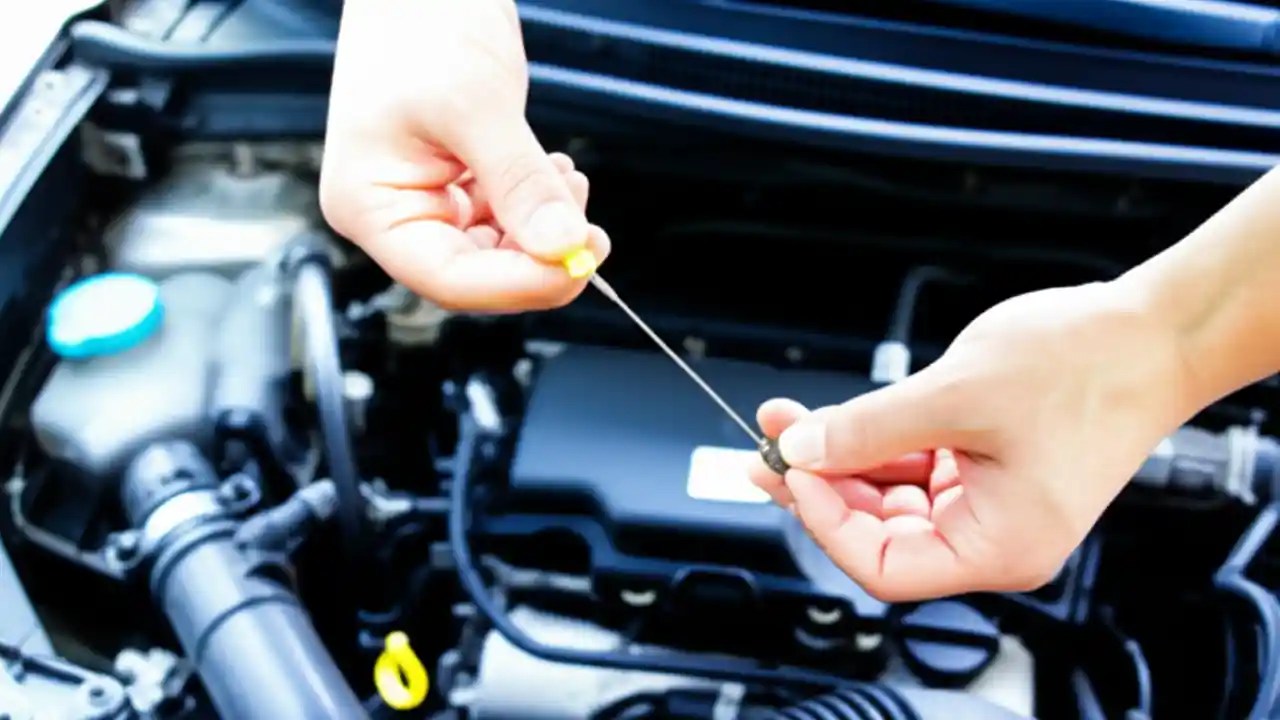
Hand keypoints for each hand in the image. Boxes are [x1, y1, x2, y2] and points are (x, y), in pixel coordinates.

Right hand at [319, 0, 609, 311]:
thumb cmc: (420, 26)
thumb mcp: (476, 106)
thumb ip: (519, 184)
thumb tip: (562, 249)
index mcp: (370, 206)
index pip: (449, 279)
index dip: (519, 284)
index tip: (578, 266)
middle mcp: (395, 213)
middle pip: (477, 275)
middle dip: (539, 258)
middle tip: (591, 235)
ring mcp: (428, 199)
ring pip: (499, 252)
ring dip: (545, 232)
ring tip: (568, 181)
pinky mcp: (460, 183)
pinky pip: (507, 221)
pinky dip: (540, 208)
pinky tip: (557, 174)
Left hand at [748, 280, 1197, 601]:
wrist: (1152, 332)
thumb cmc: (1086, 368)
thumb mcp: (954, 397)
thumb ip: (867, 429)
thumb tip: (800, 450)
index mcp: (999, 546)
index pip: (884, 566)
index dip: (826, 522)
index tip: (792, 472)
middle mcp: (994, 537)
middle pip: (880, 533)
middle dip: (821, 484)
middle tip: (772, 444)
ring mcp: (991, 503)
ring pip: (890, 498)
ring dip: (840, 459)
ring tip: (791, 419)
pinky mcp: (987, 470)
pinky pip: (915, 469)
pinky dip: (875, 444)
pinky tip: (839, 417)